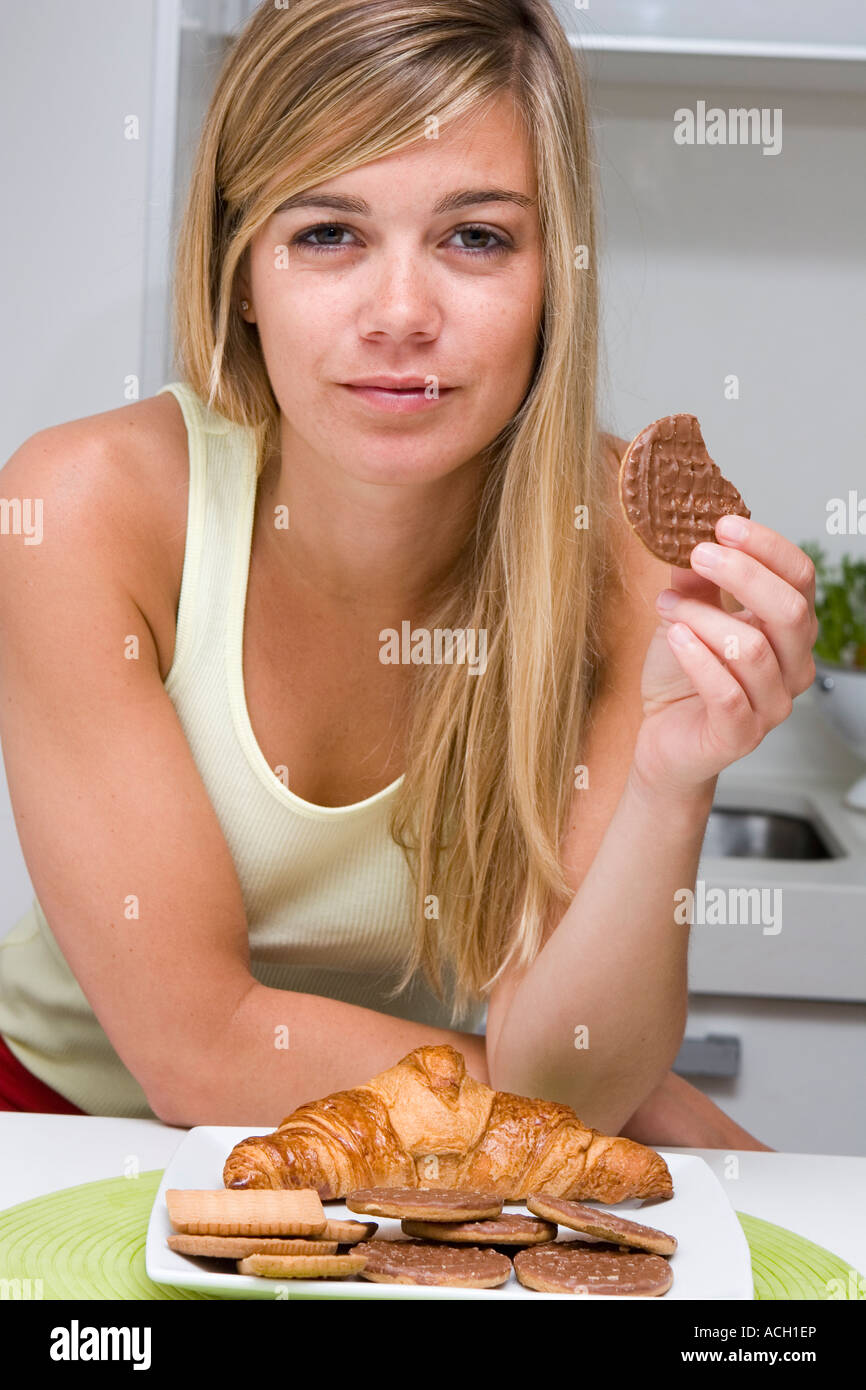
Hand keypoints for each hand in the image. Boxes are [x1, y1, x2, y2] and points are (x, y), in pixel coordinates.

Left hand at [631, 514, 817, 796]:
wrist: (663, 741)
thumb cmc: (681, 678)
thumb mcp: (685, 615)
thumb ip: (694, 580)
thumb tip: (687, 534)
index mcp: (788, 630)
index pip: (799, 577)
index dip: (767, 546)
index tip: (723, 524)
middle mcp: (792, 666)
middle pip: (789, 609)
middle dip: (742, 574)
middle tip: (699, 553)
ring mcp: (772, 704)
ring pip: (753, 648)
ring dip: (703, 617)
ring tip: (666, 605)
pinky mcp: (741, 734)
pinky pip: (728, 692)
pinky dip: (697, 659)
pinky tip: (675, 637)